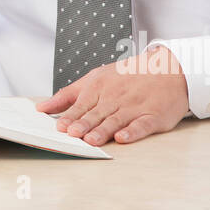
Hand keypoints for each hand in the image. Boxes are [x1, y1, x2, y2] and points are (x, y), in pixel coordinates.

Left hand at [34, 45, 189, 144]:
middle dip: (84, 124)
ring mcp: (134, 107)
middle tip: (73, 134)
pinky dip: (132, 132)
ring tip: (91, 140)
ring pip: (116, 120)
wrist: (168, 69)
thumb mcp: (95, 78)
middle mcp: (116, 97)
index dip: (71, 117)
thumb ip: (68, 95)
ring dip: (103, 131)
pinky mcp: (153, 116)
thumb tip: (42, 108)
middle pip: (97, 114)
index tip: (60, 127)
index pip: (82, 105)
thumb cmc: (128, 76)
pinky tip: (123, 138)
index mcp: (100, 88)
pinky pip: (141, 125)